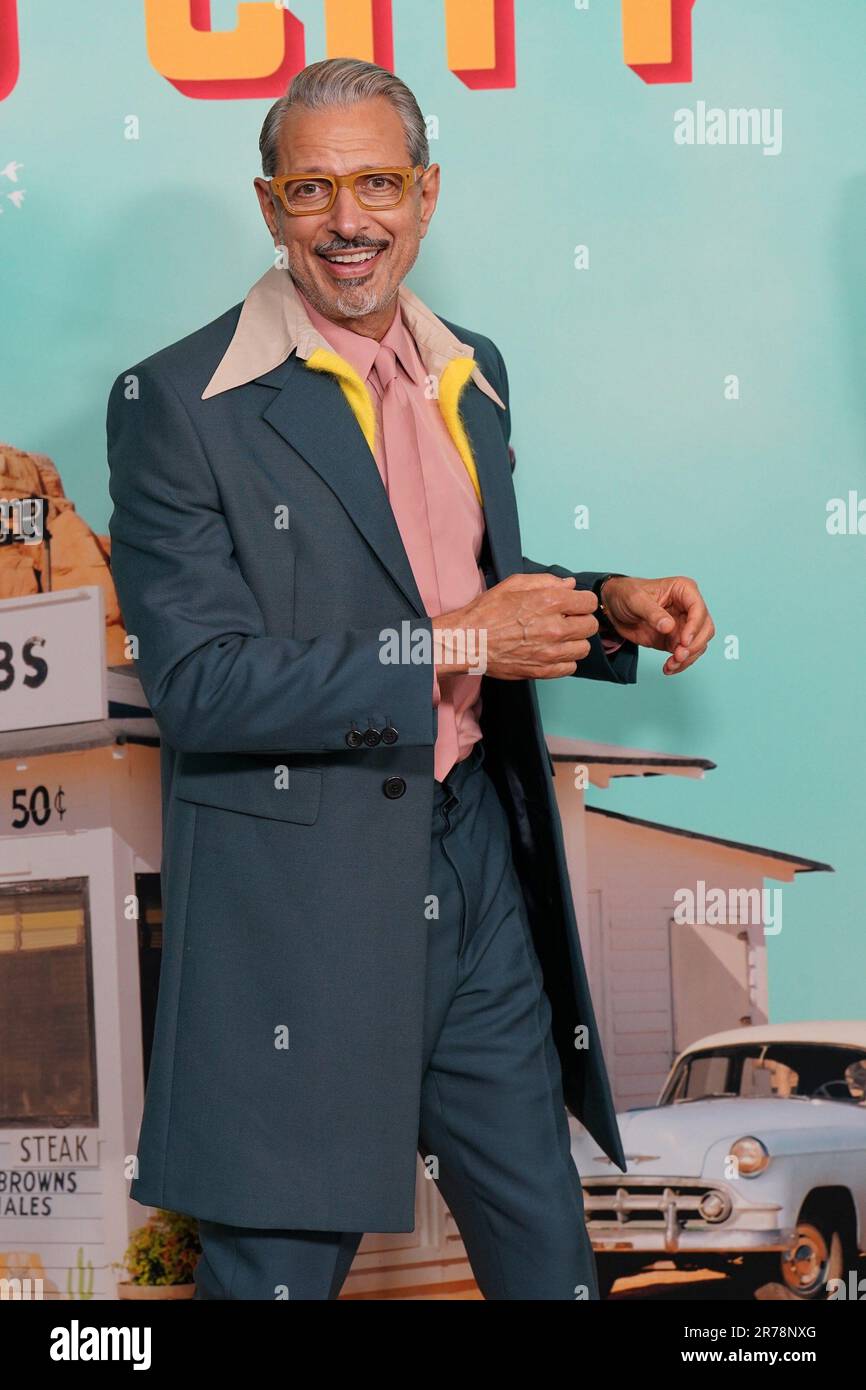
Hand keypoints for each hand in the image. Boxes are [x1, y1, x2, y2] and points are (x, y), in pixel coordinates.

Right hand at [432, 573, 597, 679]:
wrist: (468, 641)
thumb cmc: (487, 612)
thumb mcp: (514, 584)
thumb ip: (546, 581)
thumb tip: (568, 584)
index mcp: (550, 602)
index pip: (589, 602)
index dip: (582, 601)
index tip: (574, 604)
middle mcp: (554, 627)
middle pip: (591, 626)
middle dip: (581, 621)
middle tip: (566, 621)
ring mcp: (550, 652)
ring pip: (584, 648)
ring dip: (575, 642)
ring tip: (559, 638)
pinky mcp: (543, 670)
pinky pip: (571, 667)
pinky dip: (565, 660)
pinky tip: (552, 652)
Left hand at [601, 575, 713, 673]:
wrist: (612, 607)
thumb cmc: (625, 594)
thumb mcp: (636, 600)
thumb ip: (653, 613)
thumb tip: (669, 627)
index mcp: (683, 590)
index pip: (699, 609)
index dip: (695, 626)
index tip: (684, 641)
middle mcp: (688, 607)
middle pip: (705, 629)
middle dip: (694, 645)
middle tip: (678, 656)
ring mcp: (684, 625)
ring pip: (698, 644)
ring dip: (688, 657)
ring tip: (670, 665)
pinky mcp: (676, 640)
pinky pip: (686, 654)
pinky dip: (680, 663)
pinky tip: (668, 668)